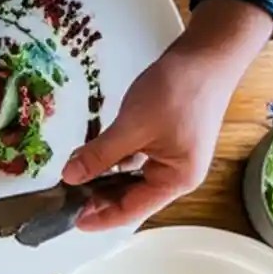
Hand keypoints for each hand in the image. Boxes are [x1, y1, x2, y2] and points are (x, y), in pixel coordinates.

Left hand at [61, 45, 240, 231]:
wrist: (207, 53)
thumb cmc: (179, 91)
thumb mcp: (132, 126)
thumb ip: (100, 155)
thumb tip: (70, 177)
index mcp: (176, 180)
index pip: (132, 210)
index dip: (100, 217)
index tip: (72, 220)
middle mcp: (175, 175)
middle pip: (130, 197)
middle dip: (98, 196)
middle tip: (65, 195)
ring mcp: (171, 158)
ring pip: (128, 178)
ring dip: (102, 176)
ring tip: (73, 173)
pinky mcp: (164, 141)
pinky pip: (132, 159)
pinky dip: (112, 159)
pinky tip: (90, 154)